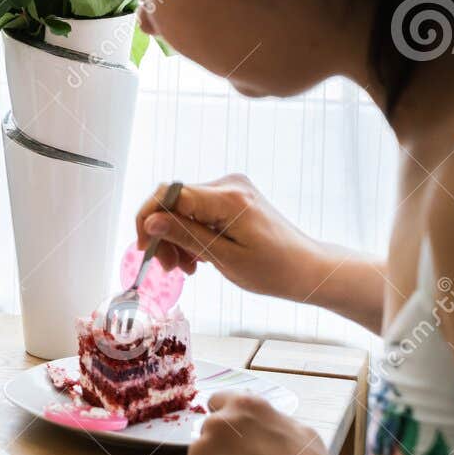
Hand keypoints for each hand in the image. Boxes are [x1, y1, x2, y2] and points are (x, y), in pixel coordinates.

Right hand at [136, 175, 322, 301]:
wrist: (308, 268)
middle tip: (169, 267)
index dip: (148, 218)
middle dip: (164, 234)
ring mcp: (231, 189)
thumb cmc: (274, 269)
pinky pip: (197, 211)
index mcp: (228, 199)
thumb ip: (185, 236)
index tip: (145, 248)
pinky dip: (191, 233)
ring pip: (182, 208)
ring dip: (177, 237)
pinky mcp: (232, 197)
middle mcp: (228, 185)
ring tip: (187, 266)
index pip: (169, 194)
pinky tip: (197, 256)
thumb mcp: (224, 258)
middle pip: (174, 201)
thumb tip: (150, 222)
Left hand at [186, 393, 344, 454]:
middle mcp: (216, 424)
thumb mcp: (299, 430)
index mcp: (243, 406)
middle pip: (210, 431)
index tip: (235, 432)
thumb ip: (268, 420)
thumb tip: (256, 421)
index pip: (218, 401)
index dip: (228, 418)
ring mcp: (201, 453)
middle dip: (223, 444)